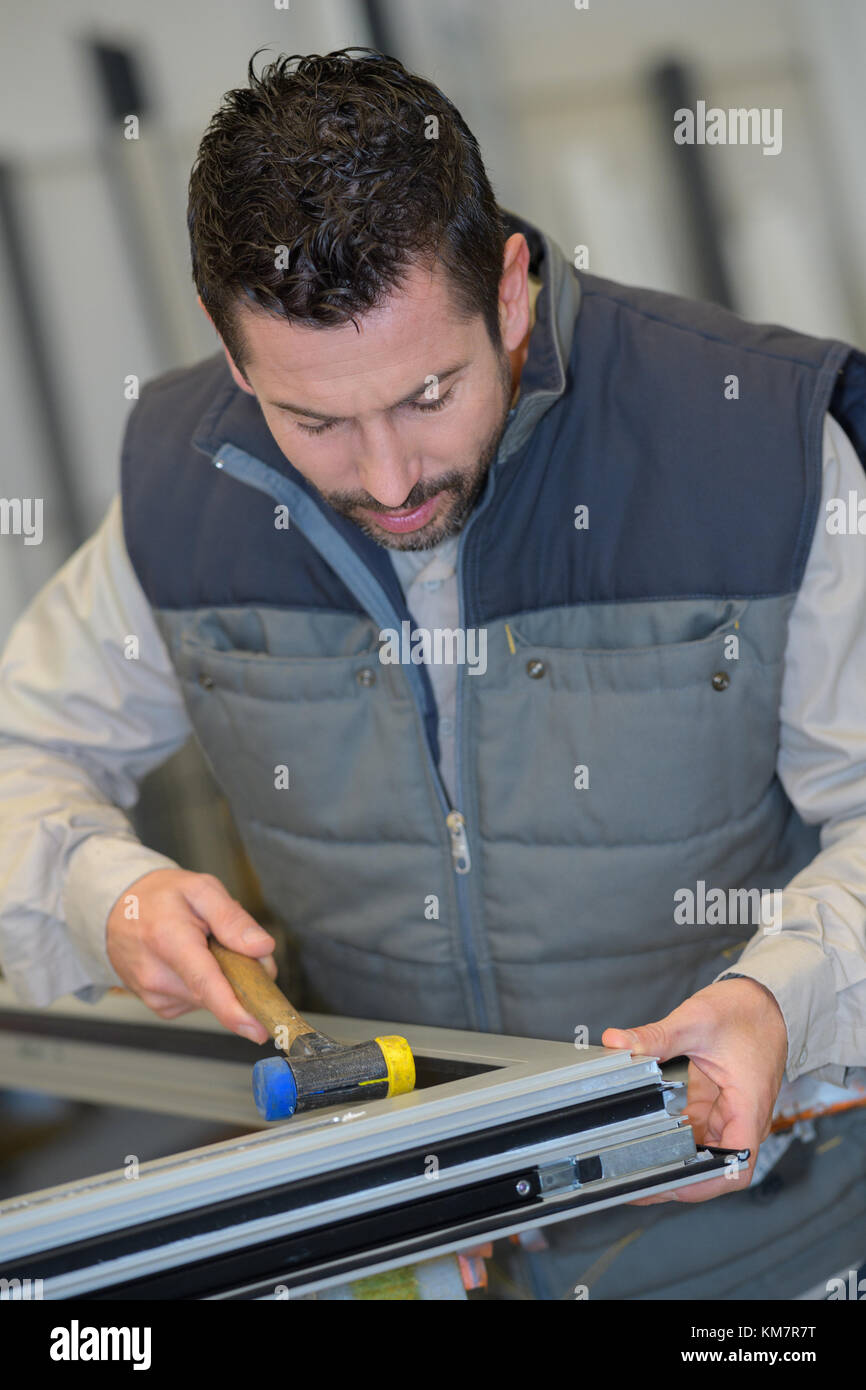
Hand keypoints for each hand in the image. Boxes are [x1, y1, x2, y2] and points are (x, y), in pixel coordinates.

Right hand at [106, 868, 276, 1041]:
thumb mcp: (201, 889)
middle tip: (234, 942)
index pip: (204, 983)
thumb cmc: (160, 896)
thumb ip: (232, 918)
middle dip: (241, 976)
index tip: (258, 1029)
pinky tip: (194, 961)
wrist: (115, 909)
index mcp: (168, 939)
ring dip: (222, 978)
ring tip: (204, 945)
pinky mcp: (159, 1006)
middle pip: (217, 993)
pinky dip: (207, 984)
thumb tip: (262, 948)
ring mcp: (154, 995)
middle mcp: (156, 975)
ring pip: (211, 998)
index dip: (234, 1011)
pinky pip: (200, 1000)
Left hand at [602, 977, 787, 1202]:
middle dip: (677, 1178)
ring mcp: (728, 1112)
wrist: (764, 998)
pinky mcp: (715, 1103)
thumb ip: (656, 1035)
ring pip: (702, 1150)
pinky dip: (672, 1137)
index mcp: (748, 1106)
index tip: (669, 1186)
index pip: (735, 1165)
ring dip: (673, 1160)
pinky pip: (695, 1130)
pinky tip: (644, 1138)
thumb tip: (617, 1042)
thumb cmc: (745, 1011)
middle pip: (715, 1166)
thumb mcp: (697, 1020)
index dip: (704, 1184)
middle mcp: (742, 1118)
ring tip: (632, 1166)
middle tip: (634, 1181)